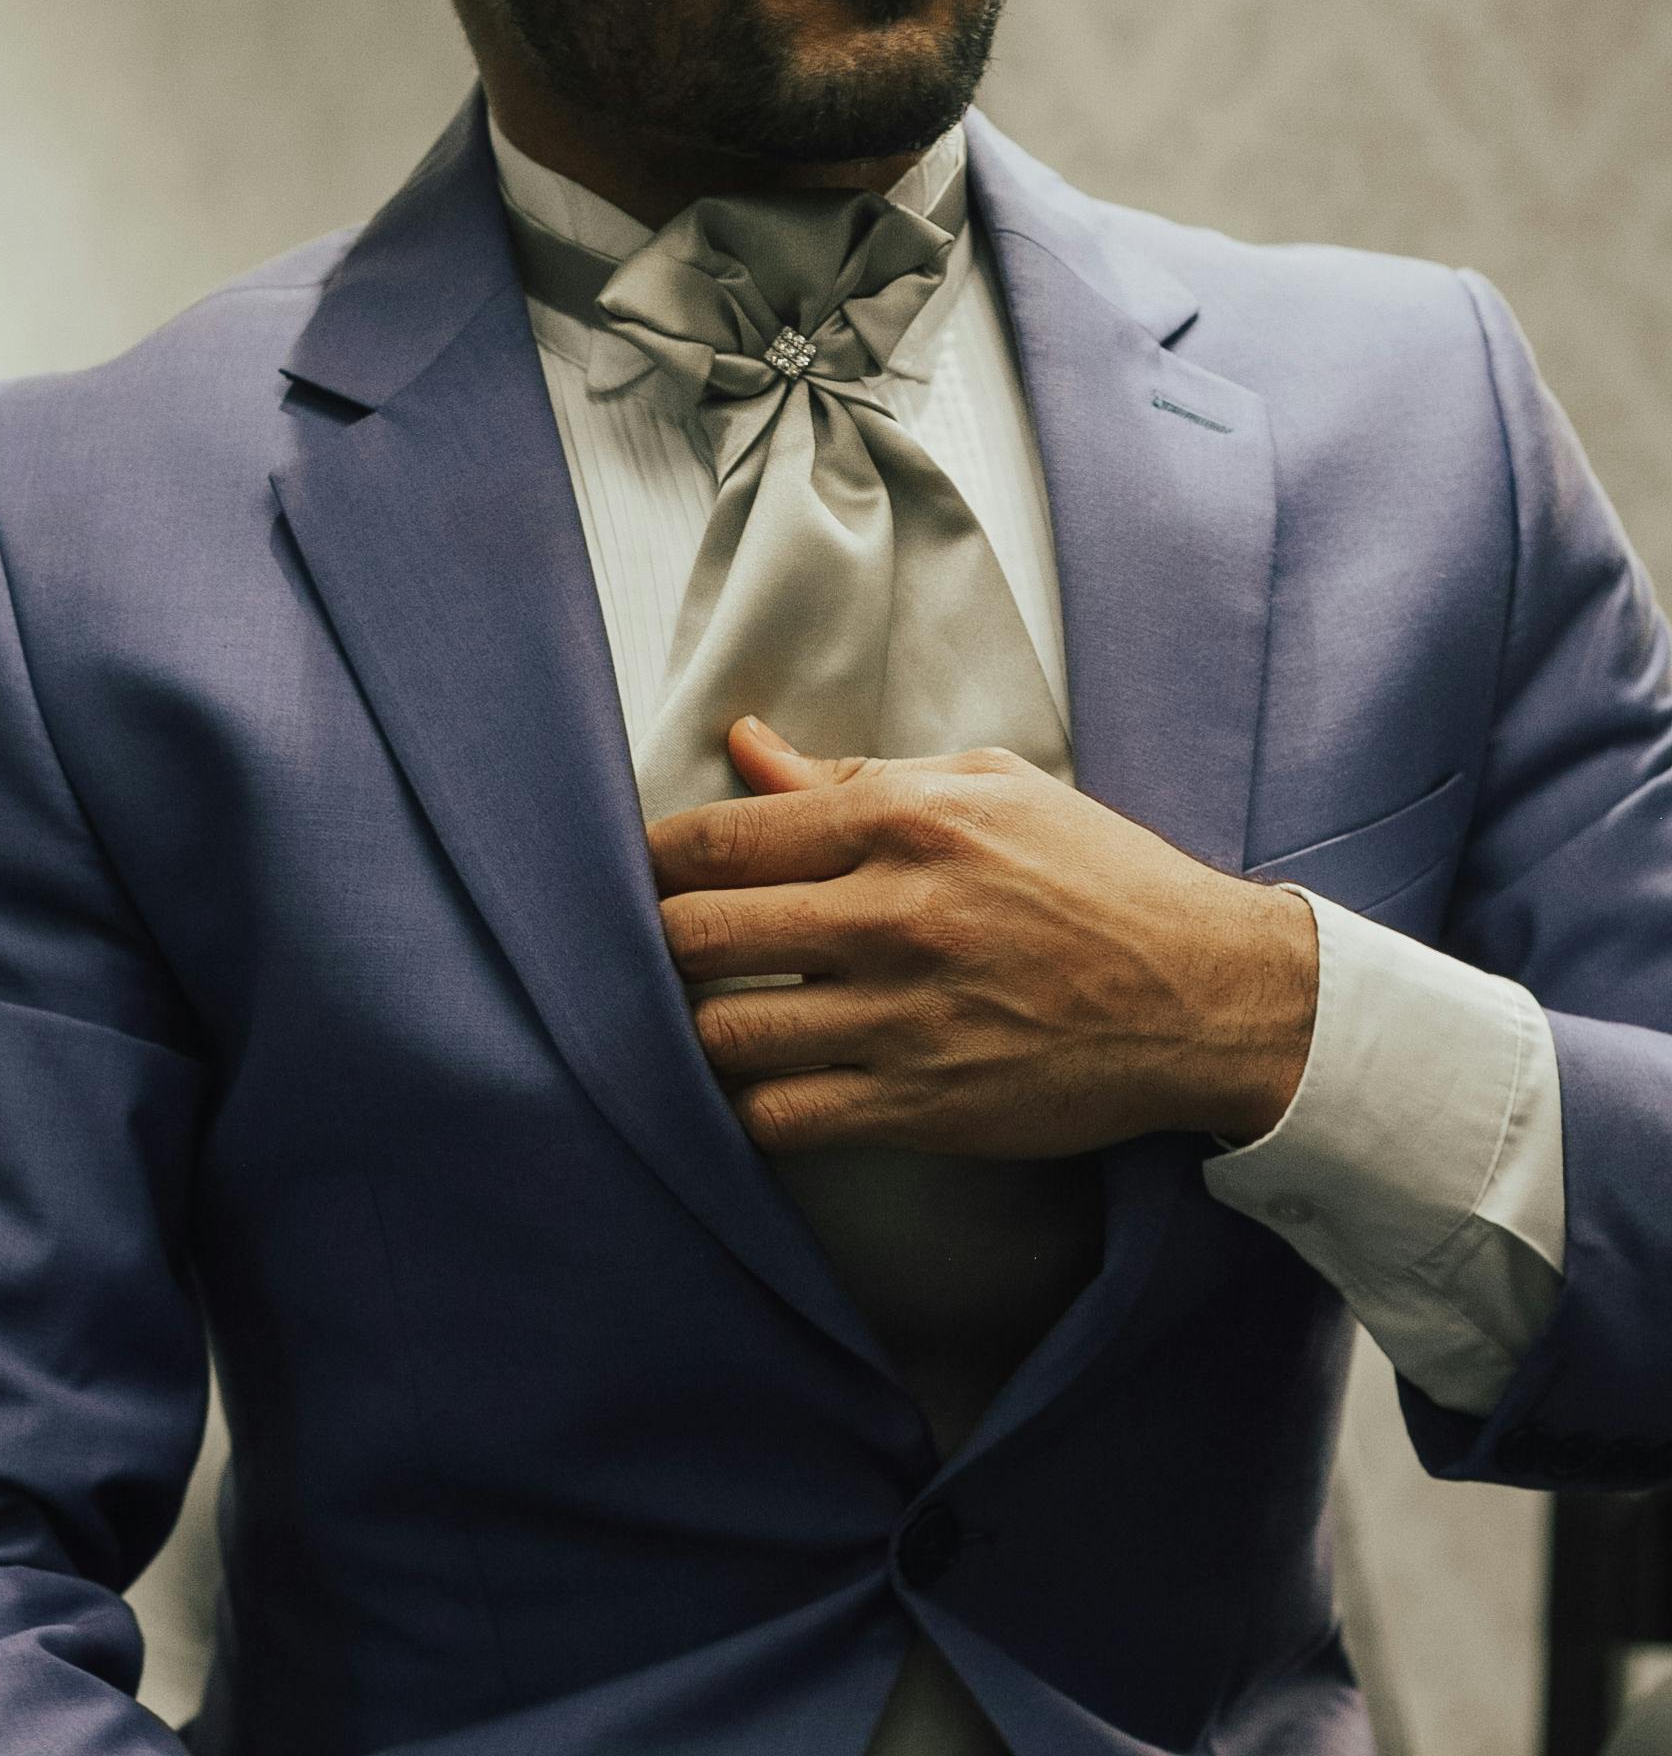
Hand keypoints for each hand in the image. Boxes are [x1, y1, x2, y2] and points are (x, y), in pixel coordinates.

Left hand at [649, 720, 1318, 1159]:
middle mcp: (896, 916)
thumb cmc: (1098, 878)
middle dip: (665, 941)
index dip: (661, 858)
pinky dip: (755, 1102)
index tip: (659, 873)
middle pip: (694, 935)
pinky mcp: (921, 1106)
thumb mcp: (989, 787)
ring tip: (728, 1011)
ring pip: (721, 1034)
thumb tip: (746, 748)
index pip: (719, 837)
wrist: (1206, 993)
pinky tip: (777, 1076)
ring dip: (705, 1026)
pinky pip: (777, 1118)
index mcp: (906, 821)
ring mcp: (905, 1018)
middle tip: (682, 946)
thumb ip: (854, 772)